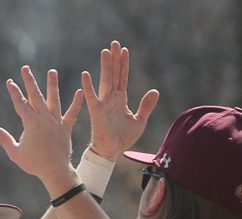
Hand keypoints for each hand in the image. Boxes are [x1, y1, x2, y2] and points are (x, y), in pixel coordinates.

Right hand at [0, 66, 83, 195]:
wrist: (55, 171)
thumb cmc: (34, 164)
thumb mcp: (15, 153)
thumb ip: (5, 139)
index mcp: (31, 124)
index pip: (20, 104)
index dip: (14, 92)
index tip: (10, 81)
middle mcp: (44, 119)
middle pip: (35, 96)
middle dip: (29, 81)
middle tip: (25, 68)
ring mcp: (56, 122)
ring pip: (54, 100)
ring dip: (52, 85)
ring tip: (52, 71)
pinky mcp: (66, 128)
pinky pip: (72, 113)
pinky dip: (76, 103)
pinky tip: (81, 91)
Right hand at [82, 40, 159, 159]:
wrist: (111, 152)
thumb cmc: (123, 138)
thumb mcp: (140, 121)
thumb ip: (146, 106)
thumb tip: (155, 91)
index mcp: (121, 99)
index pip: (123, 77)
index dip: (124, 64)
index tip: (124, 50)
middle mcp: (112, 98)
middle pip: (114, 74)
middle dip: (114, 59)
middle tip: (115, 43)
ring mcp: (104, 104)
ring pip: (105, 81)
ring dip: (105, 66)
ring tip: (105, 51)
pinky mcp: (96, 112)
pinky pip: (92, 97)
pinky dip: (88, 86)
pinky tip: (85, 74)